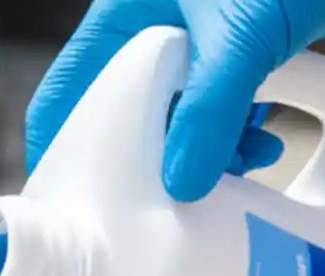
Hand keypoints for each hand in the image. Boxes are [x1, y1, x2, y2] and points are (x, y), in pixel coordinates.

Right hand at [28, 0, 324, 201]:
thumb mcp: (239, 34)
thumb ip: (211, 108)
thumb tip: (183, 184)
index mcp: (120, 16)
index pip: (65, 93)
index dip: (61, 149)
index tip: (71, 204)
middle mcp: (148, 34)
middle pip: (123, 118)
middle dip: (145, 163)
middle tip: (160, 207)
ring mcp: (192, 47)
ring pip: (175, 122)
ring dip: (200, 155)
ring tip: (236, 171)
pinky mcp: (233, 55)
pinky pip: (217, 112)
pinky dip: (236, 136)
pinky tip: (263, 146)